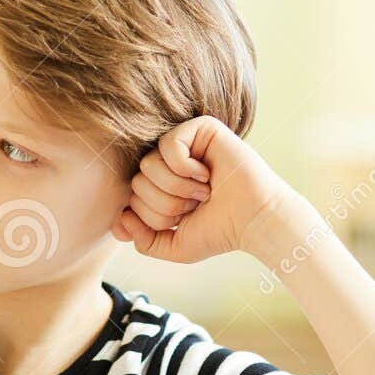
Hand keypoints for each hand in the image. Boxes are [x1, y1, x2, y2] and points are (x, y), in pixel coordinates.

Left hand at [110, 115, 291, 263]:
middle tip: (196, 205)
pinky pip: (169, 144)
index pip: (131, 197)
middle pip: (138, 181)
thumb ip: (142, 240)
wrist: (254, 220)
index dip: (152, 217)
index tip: (183, 220)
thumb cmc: (219, 232)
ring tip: (203, 191)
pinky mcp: (201, 129)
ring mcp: (185, 144)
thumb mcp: (173, 246)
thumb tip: (121, 218)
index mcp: (162, 186)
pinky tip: (206, 174)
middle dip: (165, 204)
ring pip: (149, 164)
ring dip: (176, 187)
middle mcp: (171, 163)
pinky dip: (185, 167)